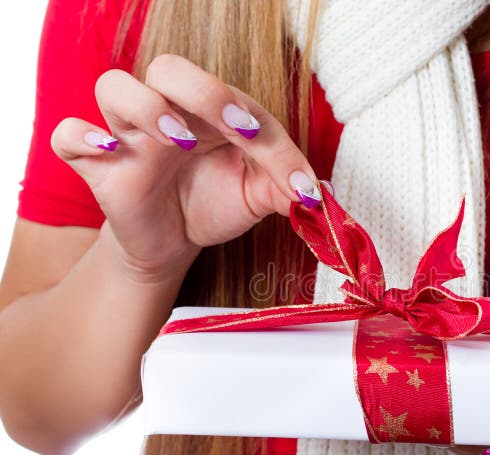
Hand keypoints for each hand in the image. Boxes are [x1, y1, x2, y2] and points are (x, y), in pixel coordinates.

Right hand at [51, 54, 321, 282]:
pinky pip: (67, 136)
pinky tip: (110, 151)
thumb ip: (284, 187)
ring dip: (147, 107)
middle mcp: (168, 113)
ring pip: (114, 86)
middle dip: (205, 92)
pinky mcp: (95, 166)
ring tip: (177, 140)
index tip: (296, 182)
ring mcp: (128, 136)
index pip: (236, 101)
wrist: (174, 243)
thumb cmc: (214, 204)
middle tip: (238, 128)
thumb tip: (314, 193)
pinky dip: (82, 137)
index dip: (269, 137)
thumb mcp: (257, 197)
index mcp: (210, 112)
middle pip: (169, 68)